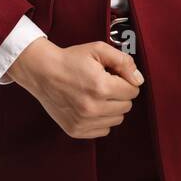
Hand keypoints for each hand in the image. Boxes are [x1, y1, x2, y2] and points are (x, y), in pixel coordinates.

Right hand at [5, 38, 142, 138]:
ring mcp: (83, 121)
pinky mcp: (76, 130)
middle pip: (126, 106)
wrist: (42, 72)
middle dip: (120, 94)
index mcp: (101, 87)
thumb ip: (124, 61)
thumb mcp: (98, 50)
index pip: (133, 91)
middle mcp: (93, 107)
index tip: (113, 76)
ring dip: (111, 108)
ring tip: (96, 95)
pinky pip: (103, 130)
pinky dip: (101, 119)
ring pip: (117, 120)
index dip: (125, 80)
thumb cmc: (71, 59)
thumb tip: (138, 80)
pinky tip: (90, 106)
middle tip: (104, 84)